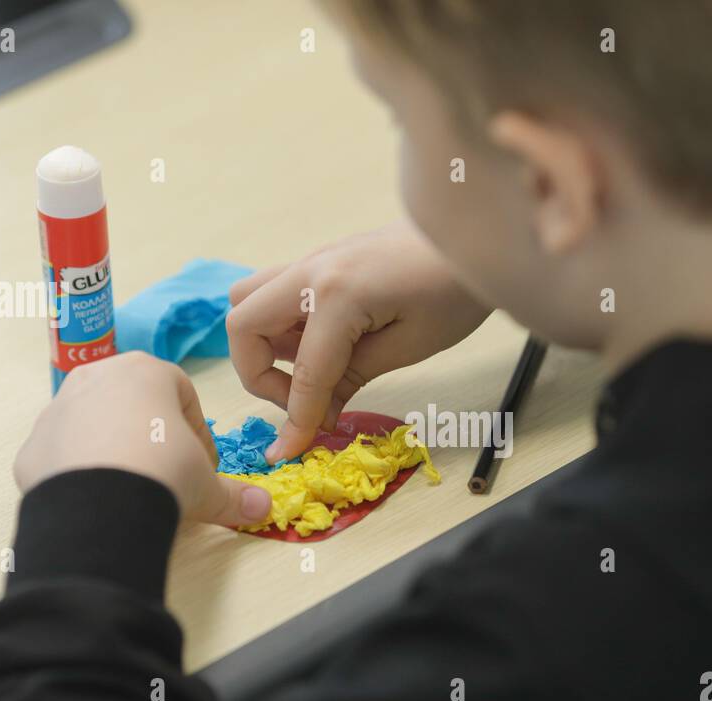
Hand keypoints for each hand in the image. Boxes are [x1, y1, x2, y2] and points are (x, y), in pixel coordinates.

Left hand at [14, 352, 271, 527]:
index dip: (197, 432)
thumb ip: (235, 496)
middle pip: (133, 403)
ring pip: (93, 426)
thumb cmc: (165, 471)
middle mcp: (97, 378)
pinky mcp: (33, 446)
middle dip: (151, 436)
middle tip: (166, 474)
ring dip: (113, 452)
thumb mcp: (208, 486)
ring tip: (130, 490)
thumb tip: (265, 510)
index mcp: (147, 371)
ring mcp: (58, 409)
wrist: (100, 504)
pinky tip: (97, 502)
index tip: (202, 465)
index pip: (182, 394)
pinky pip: (62, 456)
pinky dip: (79, 475)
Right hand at [225, 219, 491, 462]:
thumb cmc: (453, 290)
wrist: (469, 239)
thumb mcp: (408, 345)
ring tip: (308, 370)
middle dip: (259, 374)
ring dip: (262, 345)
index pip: (303, 371)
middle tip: (300, 400)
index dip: (296, 419)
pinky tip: (321, 347)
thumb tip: (316, 418)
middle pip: (242, 324)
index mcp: (336, 294)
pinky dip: (280, 326)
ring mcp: (312, 260)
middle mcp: (311, 270)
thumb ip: (352, 379)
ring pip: (248, 300)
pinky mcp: (320, 262)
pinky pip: (274, 293)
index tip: (290, 451)